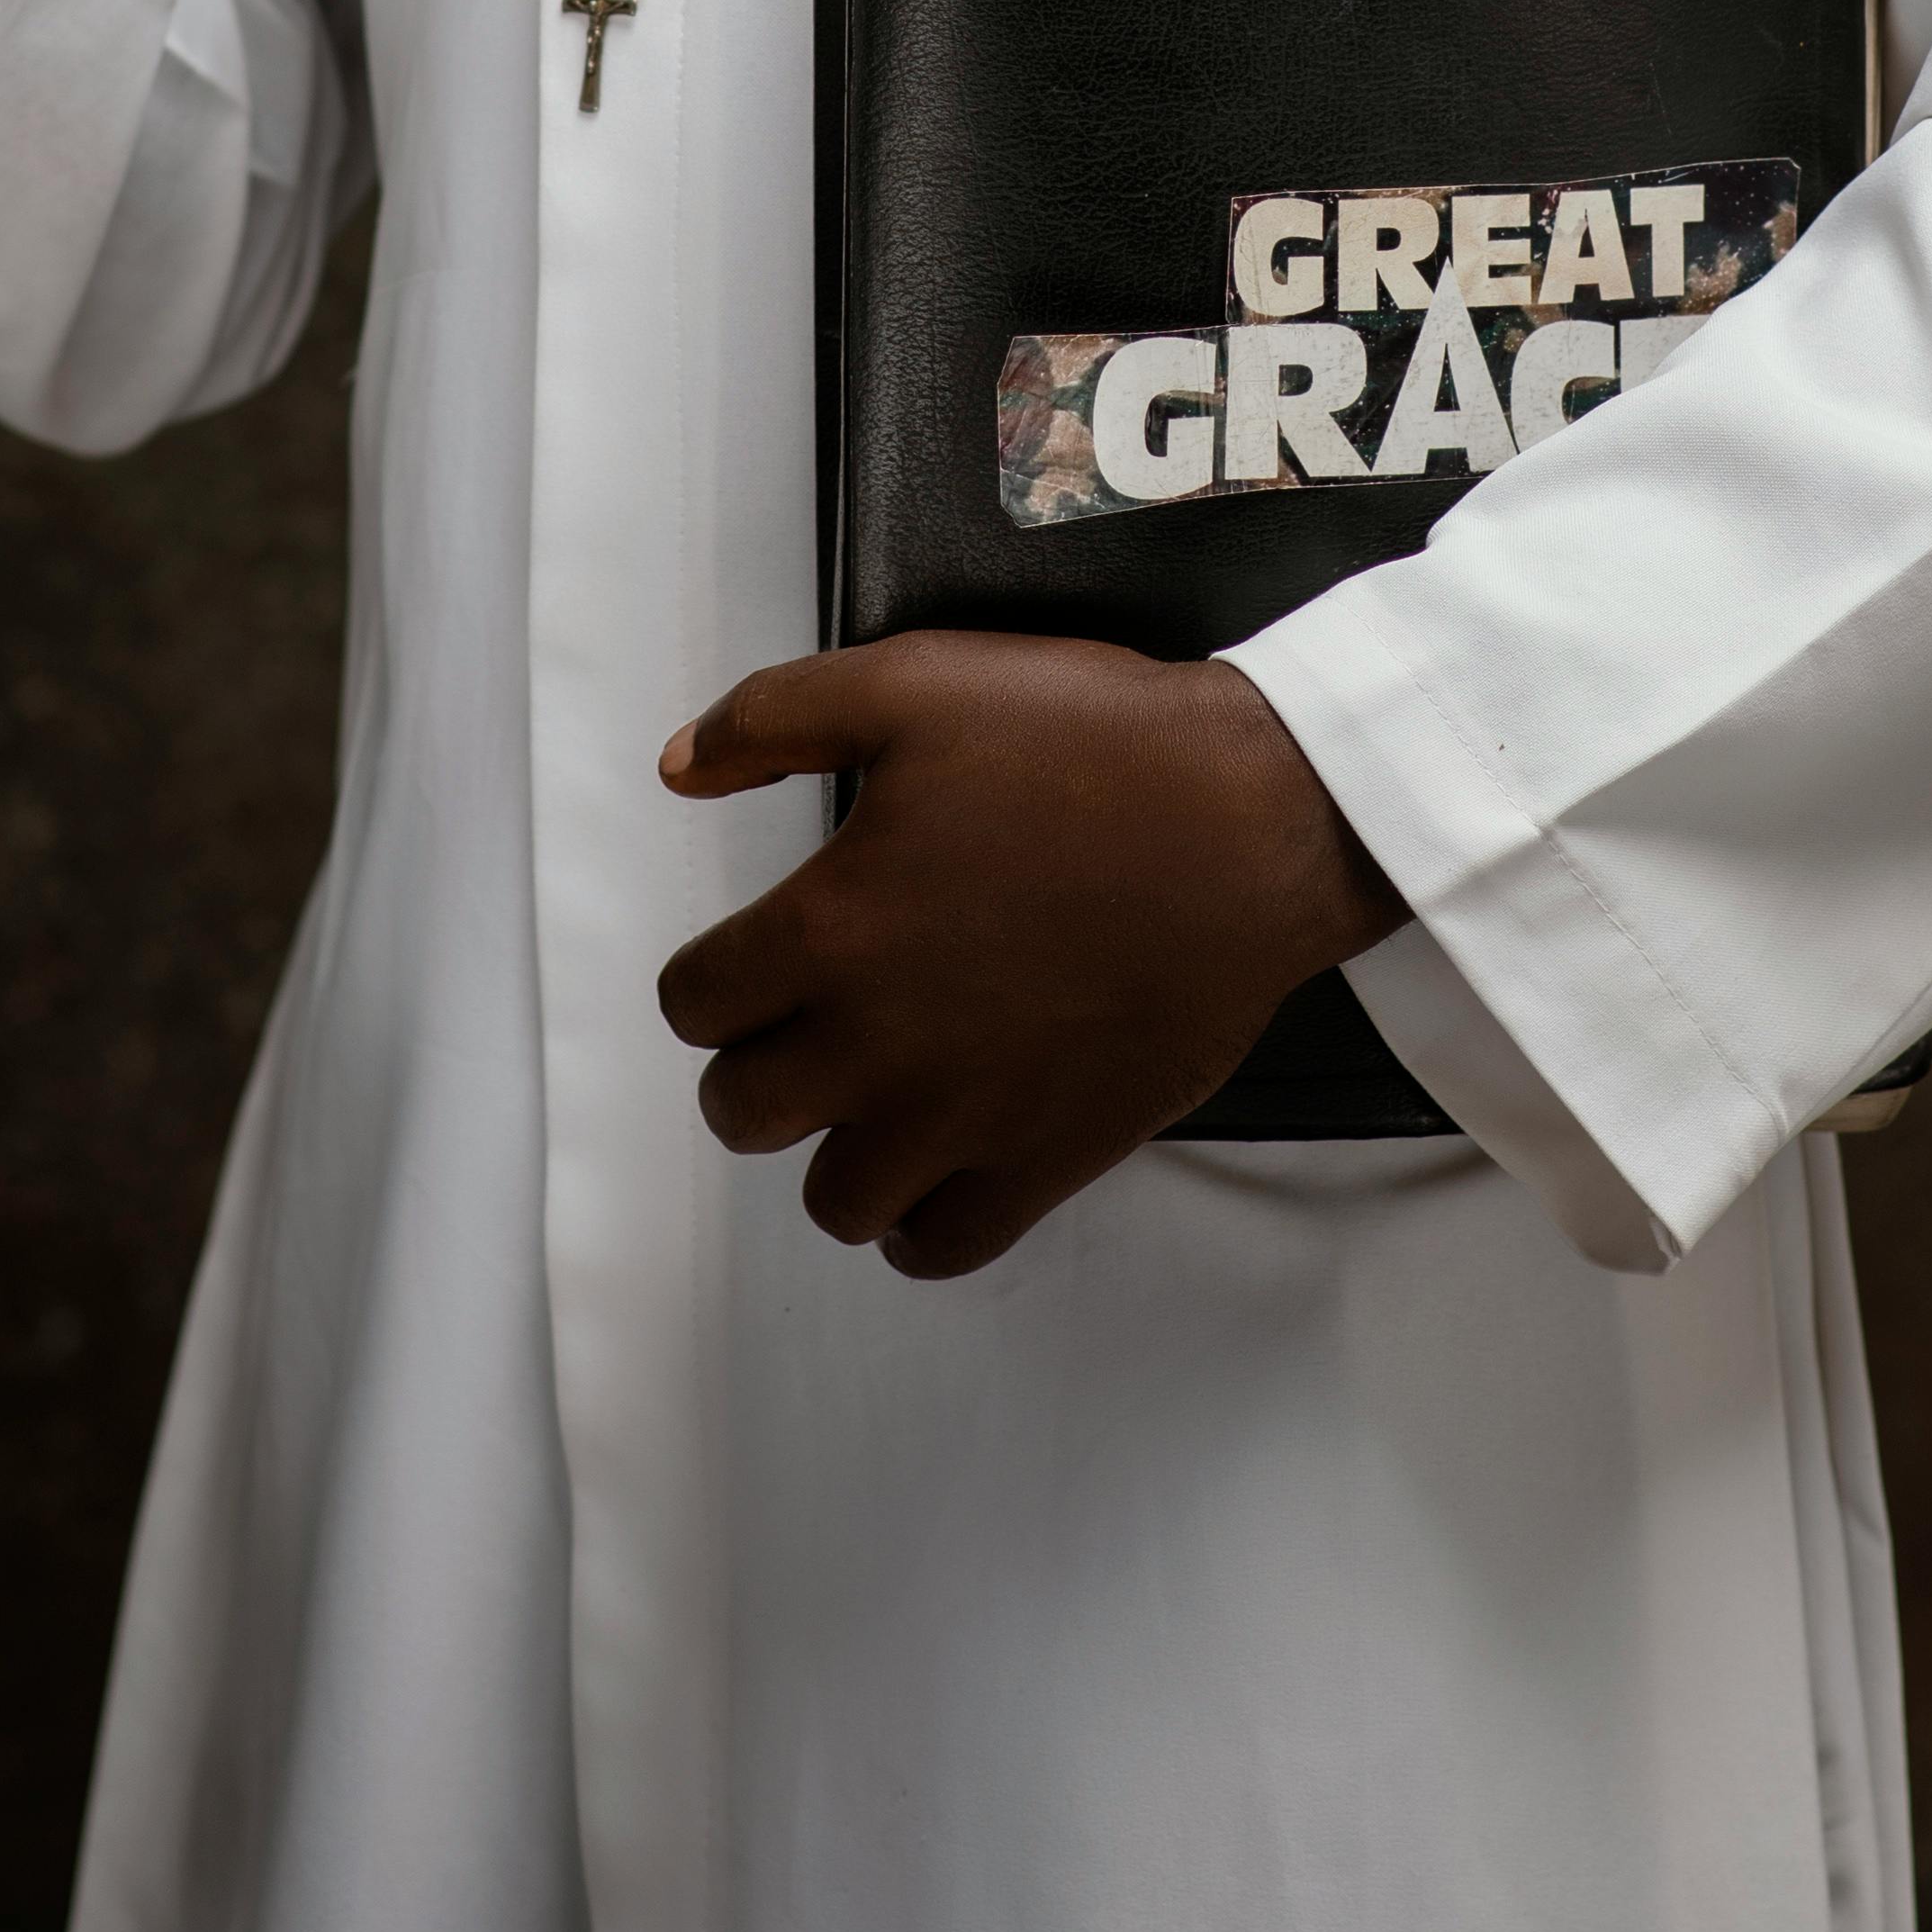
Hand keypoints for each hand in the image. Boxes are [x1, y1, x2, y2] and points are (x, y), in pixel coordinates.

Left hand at [656, 633, 1401, 1278]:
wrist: (1249, 821)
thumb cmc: (1094, 748)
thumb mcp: (914, 684)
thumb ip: (774, 717)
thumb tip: (681, 765)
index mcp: (831, 929)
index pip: (695, 1003)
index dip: (713, 975)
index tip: (750, 959)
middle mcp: (879, 1043)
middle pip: (742, 1112)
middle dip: (754, 1065)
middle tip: (798, 1023)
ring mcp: (965, 1116)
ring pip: (834, 1199)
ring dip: (833, 1149)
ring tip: (869, 1093)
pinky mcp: (1048, 1157)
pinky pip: (941, 1247)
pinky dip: (919, 1222)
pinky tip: (936, 1161)